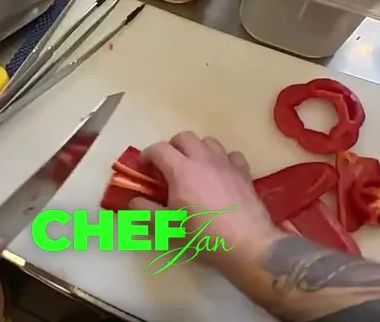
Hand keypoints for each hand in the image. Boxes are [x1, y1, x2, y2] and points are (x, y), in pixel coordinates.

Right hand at [132, 132, 281, 264]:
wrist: (245, 242)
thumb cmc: (202, 235)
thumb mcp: (168, 227)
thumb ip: (147, 211)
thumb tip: (133, 201)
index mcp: (181, 170)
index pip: (159, 149)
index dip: (147, 155)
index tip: (144, 167)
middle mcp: (203, 159)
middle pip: (184, 137)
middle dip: (172, 147)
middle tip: (168, 166)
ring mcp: (226, 163)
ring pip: (208, 141)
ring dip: (197, 149)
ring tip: (195, 168)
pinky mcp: (244, 172)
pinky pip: (231, 155)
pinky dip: (223, 159)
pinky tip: (221, 174)